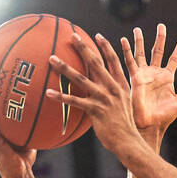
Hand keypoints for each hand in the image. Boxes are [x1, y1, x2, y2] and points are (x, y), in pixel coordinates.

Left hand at [46, 32, 138, 157]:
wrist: (128, 142)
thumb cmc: (125, 126)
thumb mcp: (125, 105)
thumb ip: (115, 94)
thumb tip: (103, 89)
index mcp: (121, 85)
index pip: (113, 61)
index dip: (106, 47)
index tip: (97, 36)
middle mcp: (112, 88)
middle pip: (95, 63)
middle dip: (83, 48)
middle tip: (72, 36)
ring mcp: (103, 98)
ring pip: (80, 78)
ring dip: (64, 67)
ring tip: (51, 58)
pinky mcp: (95, 110)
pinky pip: (74, 101)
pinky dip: (60, 96)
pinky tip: (48, 92)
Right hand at [120, 23, 176, 134]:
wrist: (150, 124)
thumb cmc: (165, 117)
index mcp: (167, 78)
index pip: (174, 59)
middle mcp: (155, 74)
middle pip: (157, 51)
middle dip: (160, 38)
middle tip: (161, 26)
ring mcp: (145, 75)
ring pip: (141, 53)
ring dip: (140, 41)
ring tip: (137, 29)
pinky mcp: (135, 78)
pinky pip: (130, 62)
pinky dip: (126, 51)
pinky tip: (123, 40)